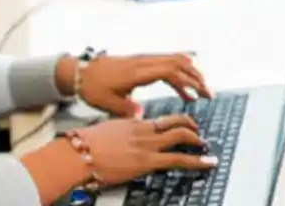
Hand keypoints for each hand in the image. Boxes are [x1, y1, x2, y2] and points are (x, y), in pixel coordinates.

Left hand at [63, 53, 211, 117]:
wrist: (79, 72)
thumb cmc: (92, 87)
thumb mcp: (107, 102)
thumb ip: (127, 109)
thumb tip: (143, 116)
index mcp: (138, 71)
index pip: (171, 71)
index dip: (189, 81)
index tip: (200, 94)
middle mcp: (145, 62)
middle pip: (179, 62)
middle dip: (196, 77)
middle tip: (208, 94)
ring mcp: (144, 59)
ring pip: (176, 60)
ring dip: (190, 74)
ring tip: (200, 92)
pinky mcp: (143, 62)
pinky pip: (168, 63)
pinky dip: (180, 73)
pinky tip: (183, 88)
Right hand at [75, 115, 217, 185]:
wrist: (77, 153)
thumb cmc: (84, 145)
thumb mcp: (107, 132)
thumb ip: (120, 133)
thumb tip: (121, 138)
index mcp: (134, 123)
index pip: (162, 120)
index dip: (177, 122)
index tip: (184, 125)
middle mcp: (145, 130)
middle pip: (176, 123)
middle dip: (192, 128)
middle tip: (198, 134)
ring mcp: (147, 145)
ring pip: (181, 137)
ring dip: (197, 141)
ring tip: (205, 147)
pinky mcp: (147, 161)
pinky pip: (178, 159)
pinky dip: (197, 161)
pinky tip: (208, 163)